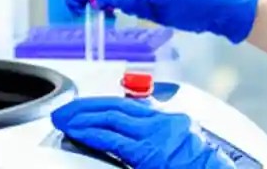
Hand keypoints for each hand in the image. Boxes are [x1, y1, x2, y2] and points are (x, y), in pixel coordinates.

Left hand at [52, 97, 232, 168]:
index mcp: (169, 120)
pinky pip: (114, 139)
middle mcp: (162, 122)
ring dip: (83, 118)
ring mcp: (156, 136)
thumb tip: (128, 135)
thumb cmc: (202, 168)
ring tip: (64, 120)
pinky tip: (78, 131)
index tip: (81, 107)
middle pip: (116, 107)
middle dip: (86, 108)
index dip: (100, 105)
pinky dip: (93, 133)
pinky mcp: (149, 154)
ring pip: (112, 118)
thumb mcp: (179, 146)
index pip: (127, 106)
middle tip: (64, 111)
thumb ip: (155, 136)